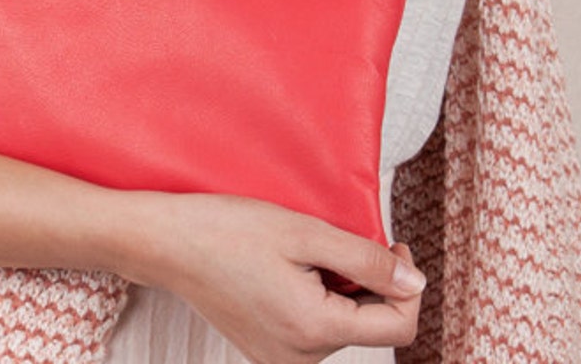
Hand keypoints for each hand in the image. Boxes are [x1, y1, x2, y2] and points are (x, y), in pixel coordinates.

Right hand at [120, 194, 423, 363]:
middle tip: (337, 239)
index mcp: (314, 331)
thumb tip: (415, 281)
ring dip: (341, 288)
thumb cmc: (227, 229)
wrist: (165, 243)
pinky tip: (288, 269)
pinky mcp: (266, 352)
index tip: (392, 244)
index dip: (407, 283)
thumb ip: (366, 260)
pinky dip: (317, 298)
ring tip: (303, 254)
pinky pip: (315, 329)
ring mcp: (279, 360)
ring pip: (344, 326)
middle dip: (369, 282)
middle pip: (371, 327)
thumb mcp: (305, 233)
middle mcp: (299, 359)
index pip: (400, 327)